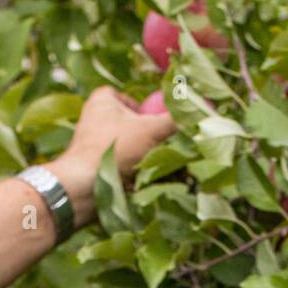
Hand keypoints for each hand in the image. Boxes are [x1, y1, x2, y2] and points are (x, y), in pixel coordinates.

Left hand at [47, 86, 174, 228]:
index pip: (130, 99)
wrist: (85, 188)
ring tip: (167, 171)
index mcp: (102, 101)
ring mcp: (95, 147)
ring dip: (149, 160)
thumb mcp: (152, 129)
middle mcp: (95, 121)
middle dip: (153, 141)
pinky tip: (152, 184)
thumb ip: (176, 119)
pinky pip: (124, 169)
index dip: (146, 111)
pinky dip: (138, 176)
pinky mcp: (97, 170)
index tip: (159, 125)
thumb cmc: (116, 148)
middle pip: (134, 127)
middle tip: (169, 150)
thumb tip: (202, 111)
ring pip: (131, 151)